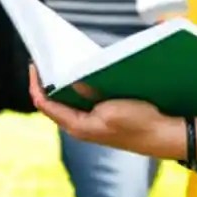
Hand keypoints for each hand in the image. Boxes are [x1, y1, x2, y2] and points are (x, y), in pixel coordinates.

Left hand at [28, 65, 180, 159]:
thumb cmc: (138, 125)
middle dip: (46, 82)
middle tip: (45, 60)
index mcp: (77, 126)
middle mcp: (79, 126)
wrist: (162, 135)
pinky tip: (82, 74)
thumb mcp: (111, 110)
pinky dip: (78, 87)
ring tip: (59, 64)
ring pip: (67, 101)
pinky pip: (81, 101)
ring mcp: (90, 123)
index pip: (44, 105)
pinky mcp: (101, 118)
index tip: (34, 65)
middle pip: (52, 103)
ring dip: (61, 84)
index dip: (35, 85)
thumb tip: (70, 81)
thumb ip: (88, 97)